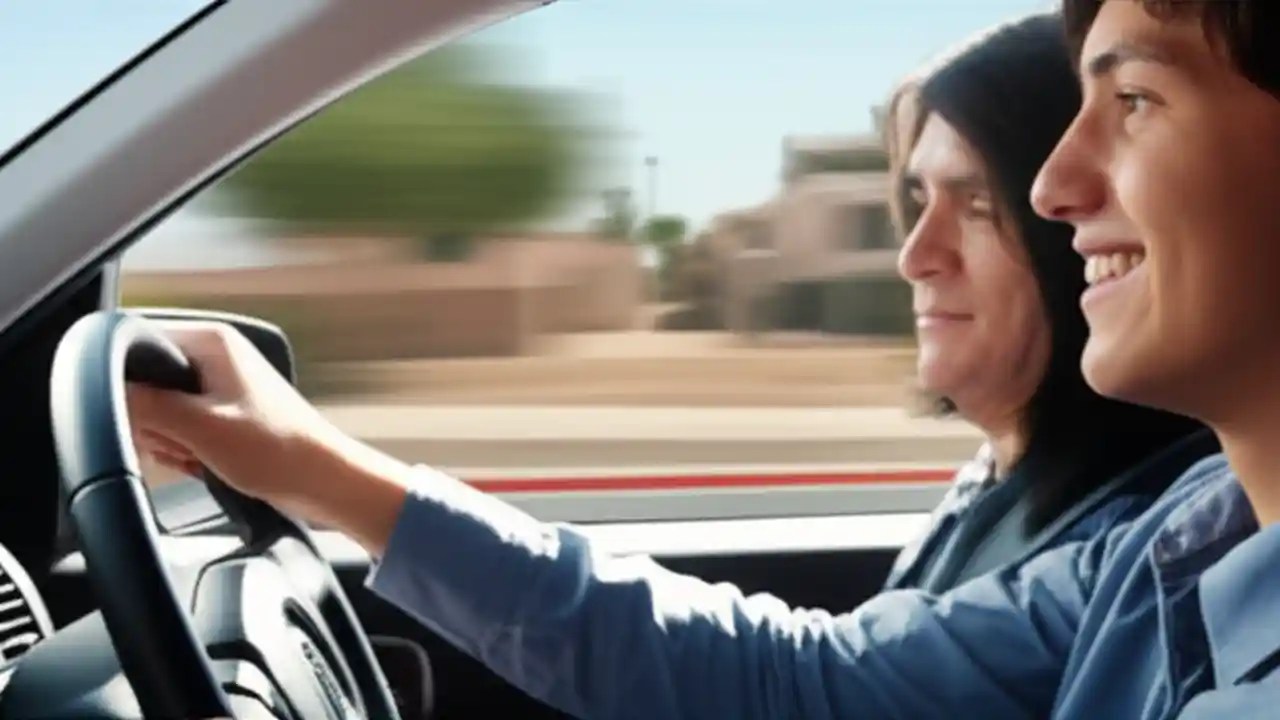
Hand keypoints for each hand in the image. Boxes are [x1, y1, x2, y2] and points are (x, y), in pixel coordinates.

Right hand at [127, 321, 411, 548]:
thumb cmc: (281, 451)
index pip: (134, 347)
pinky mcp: (222, 413)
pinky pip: (181, 431)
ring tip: (205, 454)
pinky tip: (209, 463)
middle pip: (143, 385)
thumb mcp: (202, 428)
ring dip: (172, 443)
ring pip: (159, 414)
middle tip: (188, 442)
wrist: (324, 482)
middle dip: (156, 424)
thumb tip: (107, 392)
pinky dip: (188, 452)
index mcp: (210, 341)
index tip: (149, 418)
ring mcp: (219, 385)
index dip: (129, 388)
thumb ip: (148, 406)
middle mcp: (213, 355)